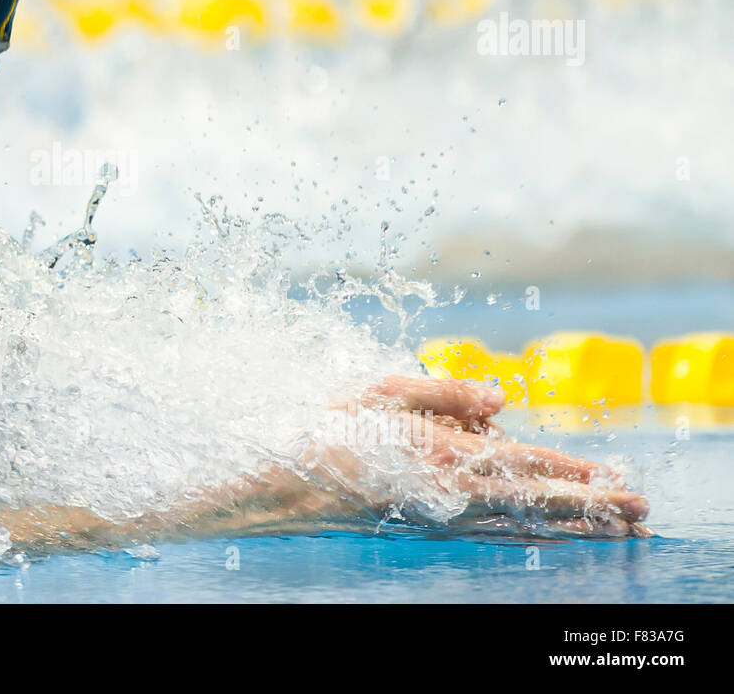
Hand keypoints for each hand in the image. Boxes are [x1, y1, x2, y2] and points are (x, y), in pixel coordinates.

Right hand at [335, 375, 651, 537]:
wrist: (284, 481)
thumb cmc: (328, 427)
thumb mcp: (380, 391)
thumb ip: (443, 391)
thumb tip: (501, 400)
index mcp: (440, 450)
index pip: (522, 460)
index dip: (570, 468)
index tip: (613, 474)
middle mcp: (448, 490)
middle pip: (535, 499)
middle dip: (591, 505)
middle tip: (640, 510)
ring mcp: (440, 514)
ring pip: (520, 523)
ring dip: (571, 525)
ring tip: (614, 529)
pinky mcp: (430, 525)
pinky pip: (492, 532)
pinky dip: (530, 535)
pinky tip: (550, 534)